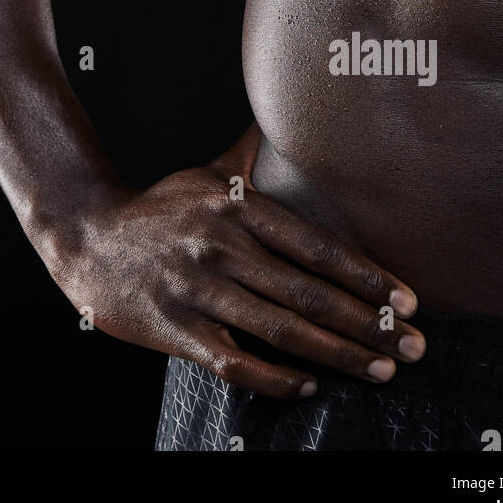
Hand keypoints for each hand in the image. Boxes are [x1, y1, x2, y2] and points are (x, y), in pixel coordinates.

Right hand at [33, 131, 424, 398]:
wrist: (87, 235)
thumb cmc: (159, 207)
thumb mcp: (208, 172)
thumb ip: (254, 153)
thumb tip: (291, 115)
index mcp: (235, 206)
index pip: (315, 246)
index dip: (366, 277)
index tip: (407, 301)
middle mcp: (221, 245)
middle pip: (308, 294)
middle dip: (370, 325)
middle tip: (415, 347)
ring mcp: (197, 288)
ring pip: (281, 331)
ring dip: (339, 355)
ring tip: (382, 370)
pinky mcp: (176, 327)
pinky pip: (235, 361)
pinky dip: (276, 379)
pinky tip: (309, 387)